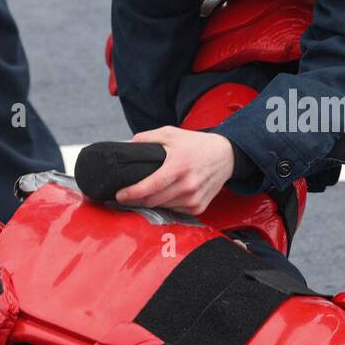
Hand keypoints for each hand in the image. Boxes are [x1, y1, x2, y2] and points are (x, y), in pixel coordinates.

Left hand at [114, 127, 233, 213]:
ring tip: (146, 193)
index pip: (151, 186)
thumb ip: (147, 138)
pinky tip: (166, 194)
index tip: (119, 194)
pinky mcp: (198, 207)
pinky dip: (166, 204)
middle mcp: (187, 185)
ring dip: (151, 202)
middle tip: (126, 195)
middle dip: (136, 199)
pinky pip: (174, 210)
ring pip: (162, 207)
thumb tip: (125, 146)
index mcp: (179, 166)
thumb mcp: (171, 134)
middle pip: (153, 201)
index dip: (132, 193)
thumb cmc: (196, 144)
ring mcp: (194, 198)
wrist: (225, 156)